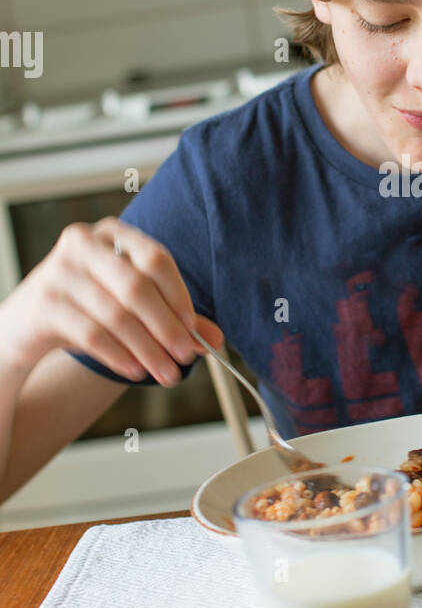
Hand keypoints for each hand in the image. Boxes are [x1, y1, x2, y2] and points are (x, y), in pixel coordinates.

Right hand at [0, 216, 223, 385]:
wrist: (22, 326)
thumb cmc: (83, 308)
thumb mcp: (127, 305)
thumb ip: (171, 316)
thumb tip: (214, 337)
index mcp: (110, 234)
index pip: (155, 258)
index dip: (178, 295)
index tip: (194, 329)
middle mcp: (82, 245)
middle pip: (136, 286)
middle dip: (167, 327)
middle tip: (186, 357)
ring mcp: (58, 272)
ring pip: (116, 314)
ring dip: (148, 349)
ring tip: (166, 373)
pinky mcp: (43, 304)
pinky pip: (91, 334)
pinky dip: (119, 355)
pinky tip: (136, 371)